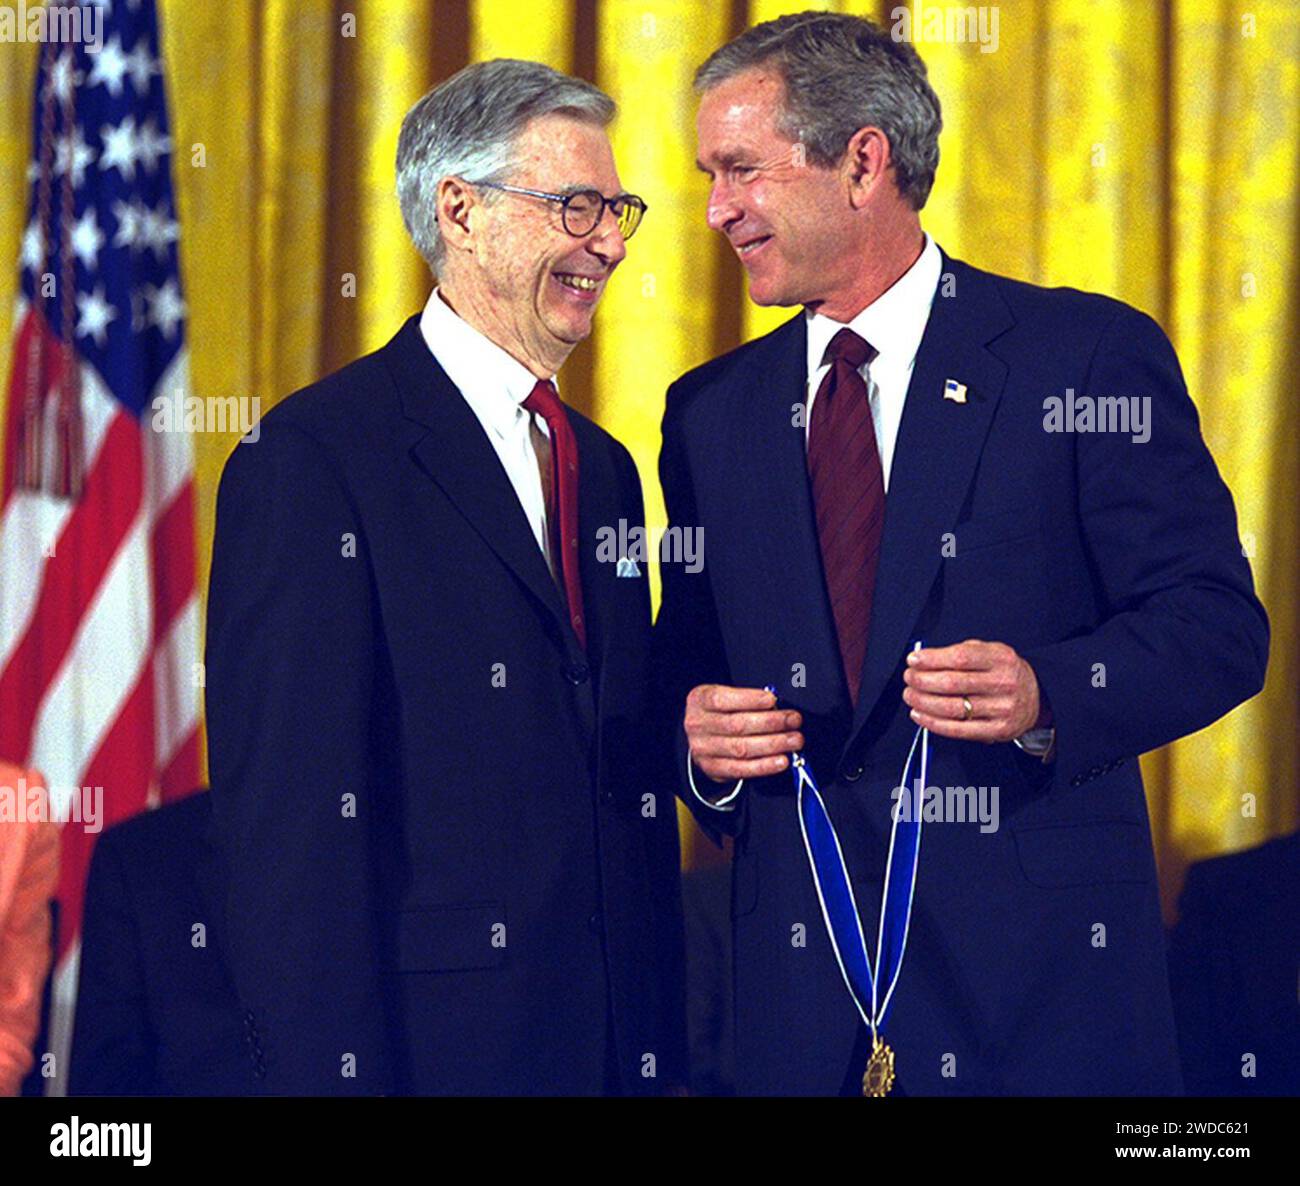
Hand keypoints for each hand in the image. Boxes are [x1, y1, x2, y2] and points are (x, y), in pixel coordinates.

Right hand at [684, 685, 803, 782]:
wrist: (701, 736)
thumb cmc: (719, 712)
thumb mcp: (724, 697)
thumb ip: (746, 699)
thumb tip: (777, 706)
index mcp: (699, 701)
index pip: (722, 699)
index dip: (749, 700)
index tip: (773, 700)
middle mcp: (697, 725)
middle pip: (737, 725)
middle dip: (771, 722)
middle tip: (794, 720)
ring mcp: (703, 749)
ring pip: (742, 748)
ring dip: (773, 744)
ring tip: (794, 740)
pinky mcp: (713, 769)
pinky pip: (741, 769)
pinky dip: (765, 766)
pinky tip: (782, 760)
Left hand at [902, 640, 1042, 742]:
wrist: (1037, 697)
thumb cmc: (1004, 673)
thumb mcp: (992, 652)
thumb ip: (962, 652)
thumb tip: (924, 658)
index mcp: (1001, 659)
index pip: (961, 657)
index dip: (932, 659)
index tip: (913, 659)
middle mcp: (1003, 683)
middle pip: (953, 683)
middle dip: (922, 681)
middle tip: (909, 678)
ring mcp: (1001, 709)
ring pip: (952, 708)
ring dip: (923, 702)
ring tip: (910, 695)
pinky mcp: (997, 731)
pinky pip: (958, 730)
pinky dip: (933, 723)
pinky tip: (920, 715)